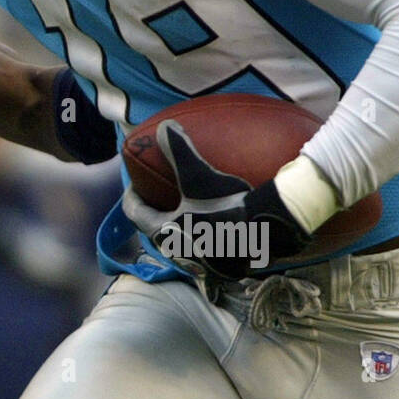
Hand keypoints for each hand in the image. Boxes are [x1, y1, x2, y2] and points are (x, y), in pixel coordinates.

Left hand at [122, 119, 311, 279]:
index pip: (135, 213)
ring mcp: (201, 266)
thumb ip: (178, 150)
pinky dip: (208, 241)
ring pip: (183, 245)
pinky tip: (224, 229)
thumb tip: (164, 126)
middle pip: (157, 231)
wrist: (266, 236)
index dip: (133, 197)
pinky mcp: (223, 272)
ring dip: (182, 229)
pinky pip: (209, 255)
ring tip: (191, 211)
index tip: (135, 186)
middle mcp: (178, 253)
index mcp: (164, 232)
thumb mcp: (197, 176)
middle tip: (162, 197)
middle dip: (157, 214)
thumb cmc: (225, 206)